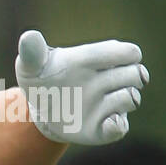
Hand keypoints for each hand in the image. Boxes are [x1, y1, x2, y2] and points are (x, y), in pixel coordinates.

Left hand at [15, 29, 147, 143]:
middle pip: (136, 73)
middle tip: (93, 83)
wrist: (39, 113)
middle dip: (121, 77)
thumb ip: (32, 52)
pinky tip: (104, 121)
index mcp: (97, 61)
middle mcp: (110, 81)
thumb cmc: (41, 82)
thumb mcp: (31, 66)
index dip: (124, 54)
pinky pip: (119, 127)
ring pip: (131, 98)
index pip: (128, 52)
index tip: (97, 63)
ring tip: (88, 101)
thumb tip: (28, 36)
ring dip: (117, 99)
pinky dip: (114, 125)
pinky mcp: (105, 128)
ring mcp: (110, 105)